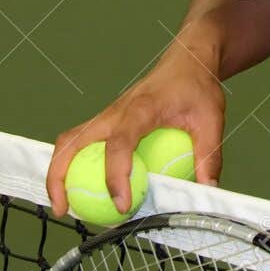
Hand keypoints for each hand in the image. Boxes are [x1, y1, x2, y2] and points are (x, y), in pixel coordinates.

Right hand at [46, 47, 224, 216]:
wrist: (187, 60)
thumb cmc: (197, 86)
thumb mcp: (211, 119)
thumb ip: (209, 155)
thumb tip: (207, 190)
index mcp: (141, 109)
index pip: (119, 143)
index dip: (116, 175)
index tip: (121, 204)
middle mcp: (115, 112)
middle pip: (72, 141)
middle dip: (58, 175)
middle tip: (61, 210)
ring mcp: (107, 117)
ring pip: (70, 142)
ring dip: (59, 172)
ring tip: (64, 207)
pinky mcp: (107, 123)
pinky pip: (82, 145)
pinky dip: (74, 166)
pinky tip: (85, 192)